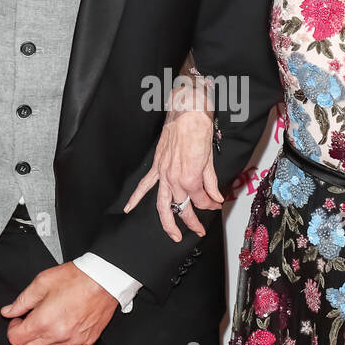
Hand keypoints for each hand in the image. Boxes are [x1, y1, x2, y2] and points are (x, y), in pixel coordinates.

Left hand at [0, 261, 117, 344]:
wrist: (104, 280)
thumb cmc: (77, 278)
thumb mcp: (42, 282)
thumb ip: (22, 300)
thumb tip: (8, 311)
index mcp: (43, 321)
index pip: (16, 340)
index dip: (13, 329)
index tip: (19, 320)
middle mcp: (57, 335)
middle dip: (26, 336)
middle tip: (32, 321)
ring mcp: (72, 341)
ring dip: (42, 343)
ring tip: (47, 326)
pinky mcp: (85, 343)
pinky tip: (62, 332)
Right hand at [123, 89, 222, 240]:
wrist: (186, 110)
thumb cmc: (200, 129)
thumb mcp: (211, 158)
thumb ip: (211, 182)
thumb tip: (215, 198)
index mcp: (190, 177)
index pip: (201, 199)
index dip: (210, 204)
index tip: (216, 203)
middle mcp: (174, 178)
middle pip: (182, 207)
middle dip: (191, 222)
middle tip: (199, 230)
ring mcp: (163, 173)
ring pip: (162, 204)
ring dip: (167, 222)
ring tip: (173, 235)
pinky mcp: (157, 165)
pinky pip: (145, 185)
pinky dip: (135, 198)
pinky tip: (129, 208)